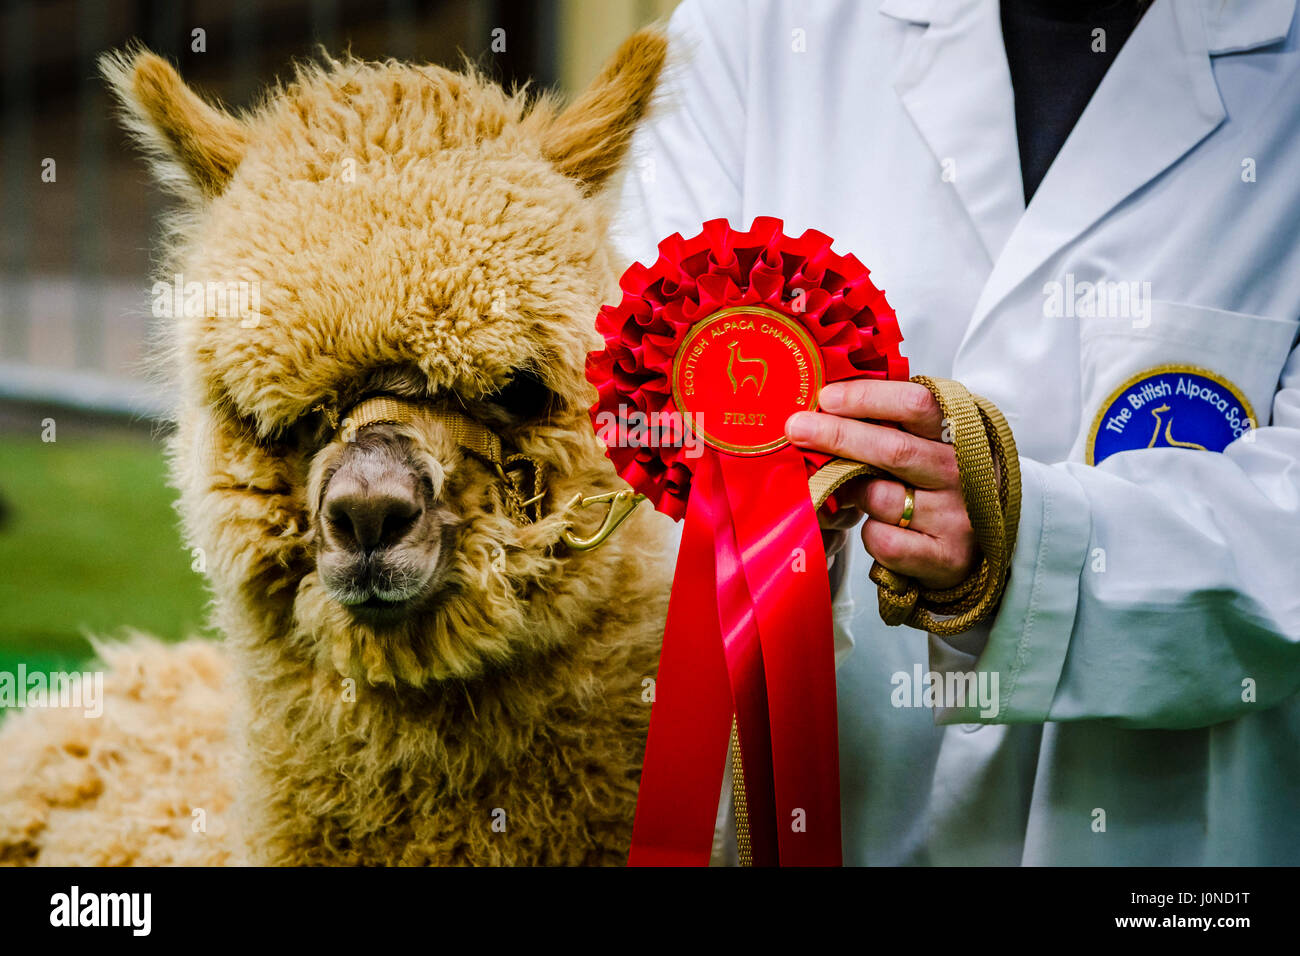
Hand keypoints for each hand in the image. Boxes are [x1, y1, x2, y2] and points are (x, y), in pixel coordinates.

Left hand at [788, 380, 977, 590]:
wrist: (981, 548)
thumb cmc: (938, 486)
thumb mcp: (930, 444)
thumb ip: (893, 424)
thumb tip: (824, 407)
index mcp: (959, 433)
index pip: (916, 404)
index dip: (867, 398)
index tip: (827, 398)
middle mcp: (965, 472)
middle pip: (893, 448)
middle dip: (837, 435)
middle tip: (797, 427)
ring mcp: (959, 516)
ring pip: (880, 497)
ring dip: (853, 494)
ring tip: (856, 494)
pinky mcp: (947, 558)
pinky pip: (884, 540)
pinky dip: (870, 535)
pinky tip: (883, 530)